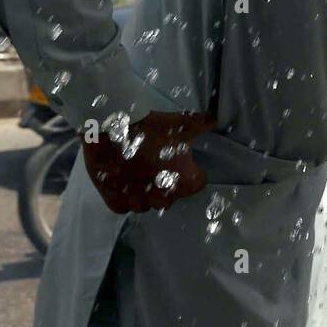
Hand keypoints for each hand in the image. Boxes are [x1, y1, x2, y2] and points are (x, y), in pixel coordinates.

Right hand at [82, 110, 214, 213]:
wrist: (110, 129)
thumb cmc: (151, 127)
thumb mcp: (181, 123)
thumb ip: (202, 123)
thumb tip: (216, 120)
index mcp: (185, 182)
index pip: (198, 183)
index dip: (193, 172)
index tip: (185, 163)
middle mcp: (164, 198)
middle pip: (173, 196)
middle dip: (170, 184)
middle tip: (160, 166)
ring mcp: (139, 203)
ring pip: (149, 203)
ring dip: (147, 193)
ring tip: (140, 174)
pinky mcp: (116, 203)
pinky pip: (125, 206)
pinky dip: (126, 197)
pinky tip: (124, 183)